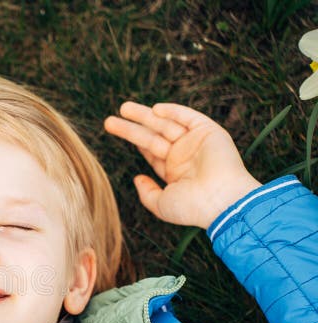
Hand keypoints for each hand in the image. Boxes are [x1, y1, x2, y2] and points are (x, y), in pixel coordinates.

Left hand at [104, 102, 261, 228]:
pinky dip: (173, 111)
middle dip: (131, 128)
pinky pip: (188, 117)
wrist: (222, 201)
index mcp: (175, 172)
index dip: (135, 142)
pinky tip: (154, 109)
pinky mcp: (209, 132)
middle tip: (109, 121)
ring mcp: (196, 143)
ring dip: (145, 116)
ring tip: (123, 108)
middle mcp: (185, 156)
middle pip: (152, 137)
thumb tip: (136, 178)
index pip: (151, 152)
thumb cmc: (192, 207)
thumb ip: (147, 193)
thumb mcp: (162, 204)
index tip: (116, 131)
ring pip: (165, 125)